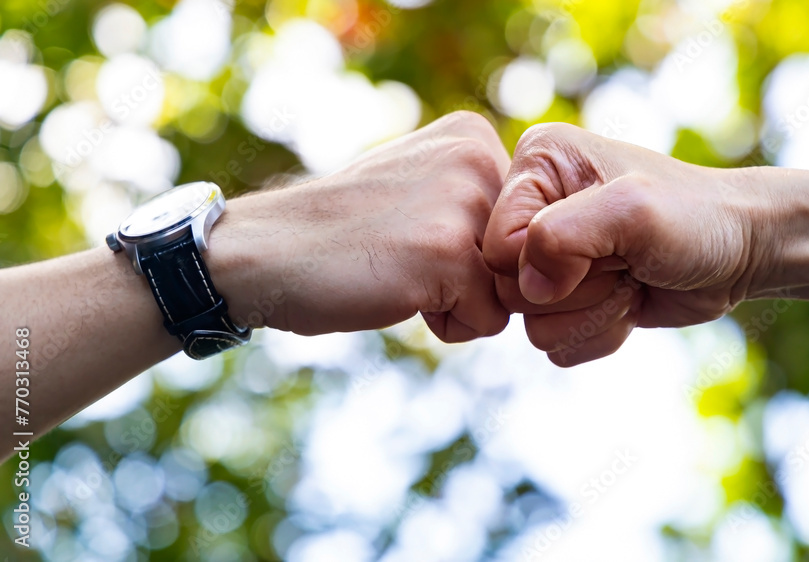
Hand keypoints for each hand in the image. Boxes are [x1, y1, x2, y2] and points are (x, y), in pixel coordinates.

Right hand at [210, 111, 510, 341]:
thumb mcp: (420, 184)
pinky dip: (446, 325)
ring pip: (510, 292)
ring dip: (461, 303)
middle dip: (474, 278)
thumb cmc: (343, 232)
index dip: (475, 249)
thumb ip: (478, 196)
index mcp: (474, 135)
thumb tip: (543, 250)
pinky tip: (397, 292)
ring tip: (401, 274)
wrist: (265, 252)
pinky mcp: (451, 257)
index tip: (416, 234)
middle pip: (523, 258)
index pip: (524, 223)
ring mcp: (465, 206)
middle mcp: (479, 158)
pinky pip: (488, 321)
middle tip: (406, 257)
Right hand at [483, 123, 770, 365]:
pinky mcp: (567, 299)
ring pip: (533, 326)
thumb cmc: (694, 217)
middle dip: (578, 290)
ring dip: (594, 313)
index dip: (547, 265)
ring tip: (630, 277)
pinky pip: (556, 345)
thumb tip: (526, 288)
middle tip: (624, 262)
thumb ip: (563, 236)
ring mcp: (549, 258)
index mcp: (536, 165)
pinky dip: (601, 332)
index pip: (496, 247)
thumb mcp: (632, 210)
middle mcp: (533, 208)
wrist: (741, 249)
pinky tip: (631, 300)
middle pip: (511, 291)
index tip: (606, 246)